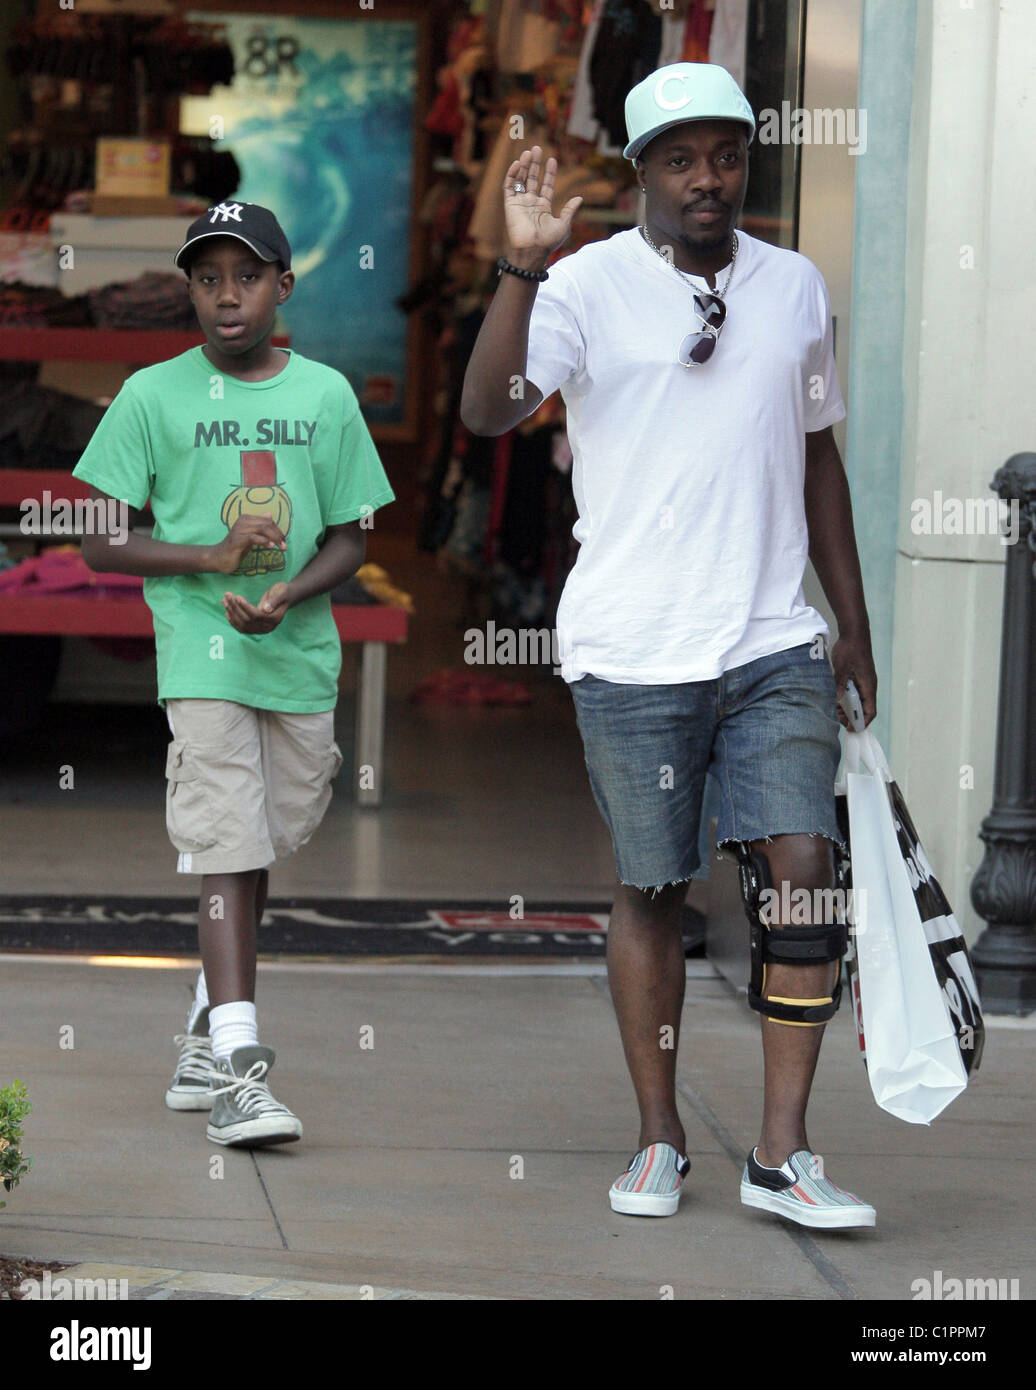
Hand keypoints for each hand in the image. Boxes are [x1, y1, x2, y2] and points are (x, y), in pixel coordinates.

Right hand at [211, 514, 286, 575]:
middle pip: (267, 524)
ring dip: (275, 539)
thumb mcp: (250, 537)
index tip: (284, 541)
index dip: (278, 530)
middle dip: (278, 535)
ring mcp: (239, 530)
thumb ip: (259, 527)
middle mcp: (242, 521)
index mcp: (246, 519)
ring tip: (281, 547)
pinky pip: (253, 538)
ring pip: (262, 529)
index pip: (268, 521)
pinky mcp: (237, 540)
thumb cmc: (236, 548)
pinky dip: (264, 542)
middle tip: (285, 546)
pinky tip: (270, 547)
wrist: (219, 558)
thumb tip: (269, 514)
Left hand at [222, 581, 291, 634]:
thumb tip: (265, 609)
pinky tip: (227, 613)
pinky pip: (242, 628)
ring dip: (232, 613)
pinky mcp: (256, 628)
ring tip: (224, 600)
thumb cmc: (283, 592)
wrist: (285, 597)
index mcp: (275, 619)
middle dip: (235, 608)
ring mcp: (261, 629)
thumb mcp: (281, 592)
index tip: (237, 597)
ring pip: (243, 625)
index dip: (245, 607)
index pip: (256, 616)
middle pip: (248, 620)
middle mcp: (268, 627)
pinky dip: (233, 621)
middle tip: (227, 595)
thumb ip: (275, 600)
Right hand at [503, 145, 582, 263]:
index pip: (546, 186)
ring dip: (524, 166)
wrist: (532, 250)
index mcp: (543, 208)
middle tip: (537, 149)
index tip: (552, 160)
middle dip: (535, 164)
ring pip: (520, 180)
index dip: (549, 173)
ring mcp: (520, 203)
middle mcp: (531, 204)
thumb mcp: (564, 225)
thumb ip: (569, 210)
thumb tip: (579, 198)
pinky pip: (508, 186)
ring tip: (528, 152)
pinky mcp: (510, 204)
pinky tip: (517, 163)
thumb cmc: (548, 241)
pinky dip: (511, 174)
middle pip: (532, 179)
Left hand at [831, 632, 877, 727]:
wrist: (854, 633)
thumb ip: (840, 684)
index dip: (862, 722)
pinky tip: (835, 699)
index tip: (852, 730)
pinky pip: (854, 692)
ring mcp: (864, 681)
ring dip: (848, 707)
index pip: (870, 711)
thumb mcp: (842, 668)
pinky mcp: (858, 677)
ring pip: (858, 701)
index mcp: (868, 685)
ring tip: (834, 710)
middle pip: (864, 709)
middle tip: (838, 720)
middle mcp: (868, 686)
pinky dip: (846, 698)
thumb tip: (836, 700)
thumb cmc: (850, 649)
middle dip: (852, 717)